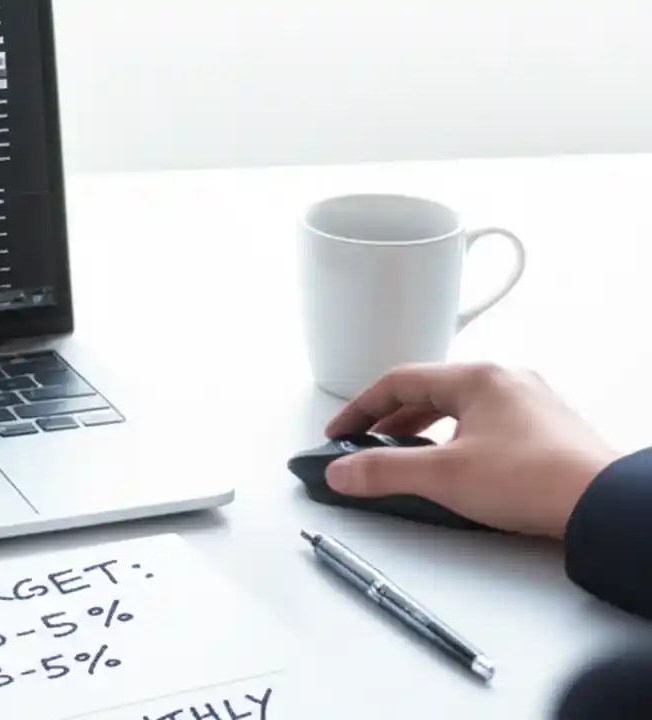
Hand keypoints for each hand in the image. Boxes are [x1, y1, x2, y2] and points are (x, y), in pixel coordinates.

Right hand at [324, 363, 619, 538]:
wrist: (603, 506)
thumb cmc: (535, 479)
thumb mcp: (442, 476)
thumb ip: (383, 471)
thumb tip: (342, 471)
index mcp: (478, 378)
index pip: (399, 382)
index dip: (360, 408)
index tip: (339, 433)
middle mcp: (505, 382)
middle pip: (428, 393)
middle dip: (388, 422)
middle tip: (363, 446)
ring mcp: (528, 406)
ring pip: (458, 410)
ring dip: (421, 432)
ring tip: (401, 459)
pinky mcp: (543, 432)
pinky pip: (484, 426)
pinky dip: (454, 442)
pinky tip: (451, 469)